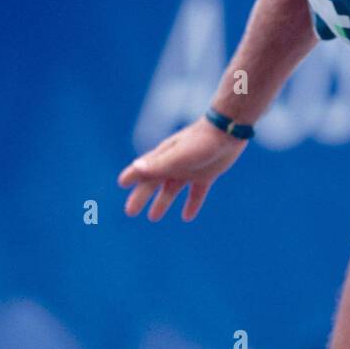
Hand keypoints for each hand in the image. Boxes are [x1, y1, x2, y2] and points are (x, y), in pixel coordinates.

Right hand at [117, 116, 246, 222]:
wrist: (228, 130)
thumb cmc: (201, 141)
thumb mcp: (179, 155)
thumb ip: (159, 164)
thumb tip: (136, 168)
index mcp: (164, 157)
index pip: (143, 169)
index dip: (132, 176)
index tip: (121, 183)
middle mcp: (174, 164)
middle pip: (153, 183)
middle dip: (141, 197)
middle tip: (130, 212)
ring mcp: (190, 169)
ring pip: (171, 189)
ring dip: (162, 202)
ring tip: (153, 218)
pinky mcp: (206, 174)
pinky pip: (196, 192)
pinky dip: (191, 204)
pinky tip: (187, 217)